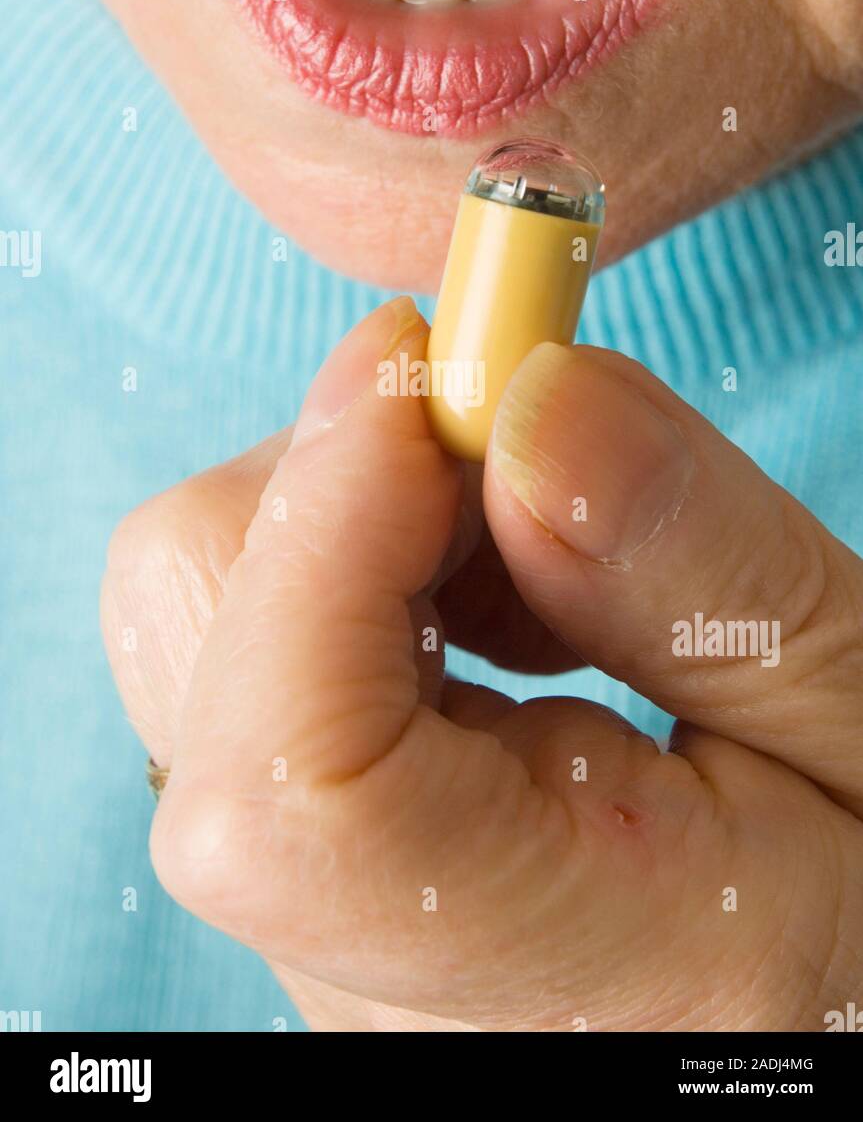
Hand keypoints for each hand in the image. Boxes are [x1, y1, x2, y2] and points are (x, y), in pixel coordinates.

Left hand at [102, 297, 862, 1030]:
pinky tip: (499, 616)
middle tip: (523, 449)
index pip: (285, 791)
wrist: (820, 981)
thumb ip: (705, 574)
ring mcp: (320, 928)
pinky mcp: (308, 872)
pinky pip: (244, 665)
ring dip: (359, 521)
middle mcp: (373, 982)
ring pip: (195, 634)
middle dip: (344, 479)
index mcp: (554, 980)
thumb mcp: (859, 715)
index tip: (431, 369)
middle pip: (190, 656)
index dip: (320, 532)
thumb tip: (531, 396)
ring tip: (542, 570)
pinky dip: (361, 572)